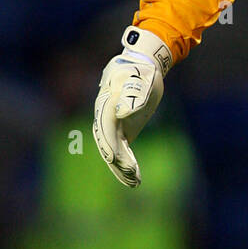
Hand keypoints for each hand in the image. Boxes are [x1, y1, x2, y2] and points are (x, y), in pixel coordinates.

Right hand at [92, 26, 171, 186]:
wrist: (140, 65)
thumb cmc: (142, 70)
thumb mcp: (141, 78)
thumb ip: (133, 94)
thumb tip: (122, 113)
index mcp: (108, 104)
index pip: (106, 129)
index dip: (112, 146)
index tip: (121, 161)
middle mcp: (105, 116)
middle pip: (107, 143)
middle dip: (118, 162)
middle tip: (133, 178)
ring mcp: (112, 124)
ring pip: (112, 149)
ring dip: (121, 167)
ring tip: (134, 183)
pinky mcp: (121, 129)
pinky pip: (120, 148)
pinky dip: (126, 162)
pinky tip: (135, 176)